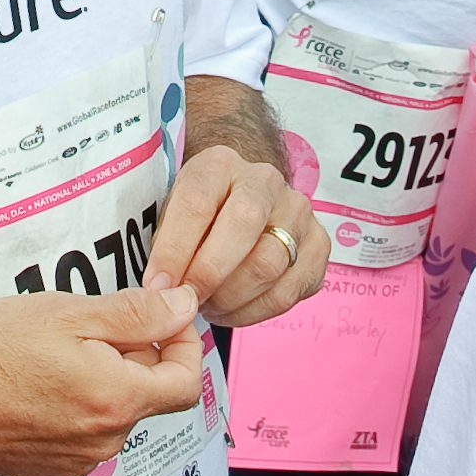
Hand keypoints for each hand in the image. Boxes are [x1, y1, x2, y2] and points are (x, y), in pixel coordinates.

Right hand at [0, 287, 206, 475]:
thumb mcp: (66, 313)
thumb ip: (135, 312)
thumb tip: (182, 305)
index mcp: (117, 399)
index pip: (186, 382)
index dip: (183, 344)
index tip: (162, 319)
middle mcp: (105, 439)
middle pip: (148, 395)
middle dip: (134, 355)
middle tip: (91, 323)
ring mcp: (78, 459)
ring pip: (114, 412)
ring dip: (103, 378)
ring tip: (56, 349)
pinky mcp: (52, 469)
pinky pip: (85, 432)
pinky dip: (77, 403)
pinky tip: (40, 380)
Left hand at [147, 143, 324, 327]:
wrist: (240, 206)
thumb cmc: (200, 217)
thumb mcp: (173, 212)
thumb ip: (164, 241)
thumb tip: (159, 289)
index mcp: (220, 163)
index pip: (197, 200)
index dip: (174, 248)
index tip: (157, 284)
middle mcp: (265, 181)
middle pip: (243, 224)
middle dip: (209, 272)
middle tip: (184, 301)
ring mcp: (298, 212)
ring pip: (268, 264)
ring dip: (230, 297)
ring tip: (206, 306)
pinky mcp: (318, 246)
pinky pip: (287, 292)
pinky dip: (253, 312)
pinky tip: (231, 311)